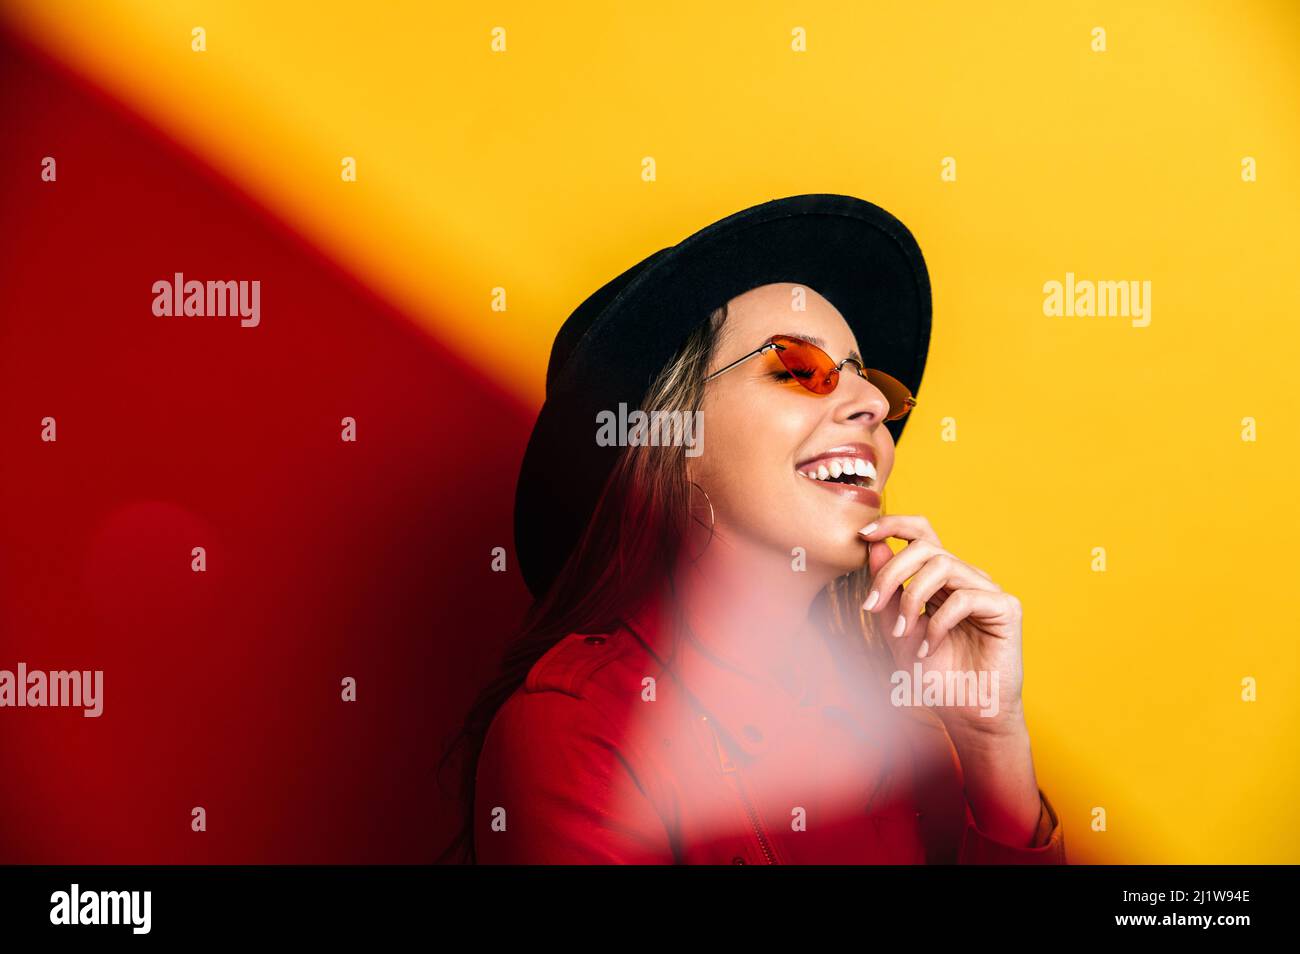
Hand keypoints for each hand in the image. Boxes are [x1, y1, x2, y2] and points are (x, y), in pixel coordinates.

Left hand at [859, 514, 1024, 736]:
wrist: (965, 714)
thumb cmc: (933, 675)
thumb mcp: (896, 629)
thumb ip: (886, 591)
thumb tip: (872, 545)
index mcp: (941, 578)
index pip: (921, 533)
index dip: (894, 524)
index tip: (864, 534)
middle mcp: (966, 577)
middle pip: (925, 548)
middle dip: (890, 573)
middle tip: (870, 606)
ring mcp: (987, 590)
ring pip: (943, 566)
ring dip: (911, 598)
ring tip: (901, 633)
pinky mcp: (1006, 609)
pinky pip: (964, 598)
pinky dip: (937, 623)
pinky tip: (929, 648)